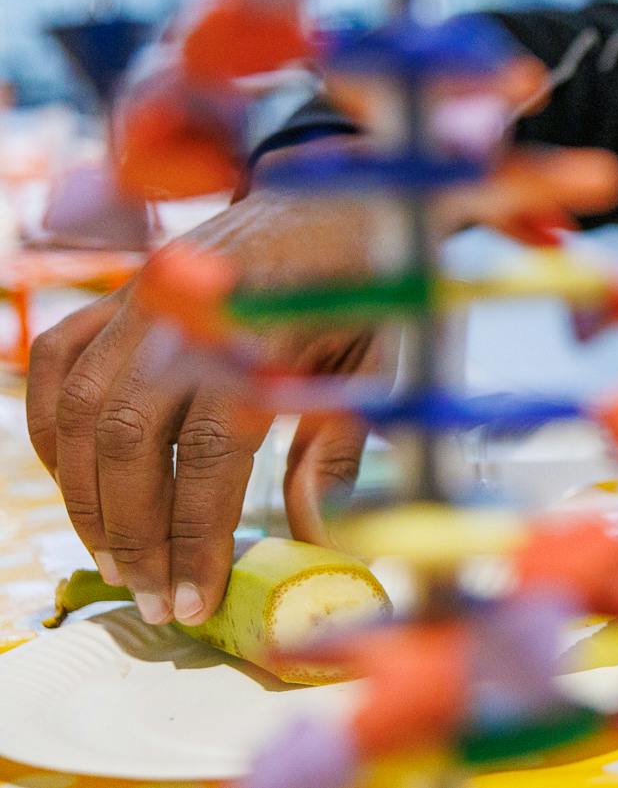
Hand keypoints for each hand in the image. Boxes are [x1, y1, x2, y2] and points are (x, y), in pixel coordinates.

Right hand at [25, 187, 384, 627]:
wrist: (341, 194)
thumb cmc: (373, 286)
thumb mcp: (387, 360)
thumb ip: (344, 443)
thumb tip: (309, 532)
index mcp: (261, 328)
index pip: (207, 454)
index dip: (195, 536)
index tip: (195, 599)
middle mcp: (188, 312)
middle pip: (127, 441)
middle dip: (134, 534)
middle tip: (155, 600)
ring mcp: (144, 299)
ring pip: (81, 413)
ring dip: (89, 499)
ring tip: (122, 562)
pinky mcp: (120, 294)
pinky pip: (56, 368)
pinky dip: (54, 433)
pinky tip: (81, 486)